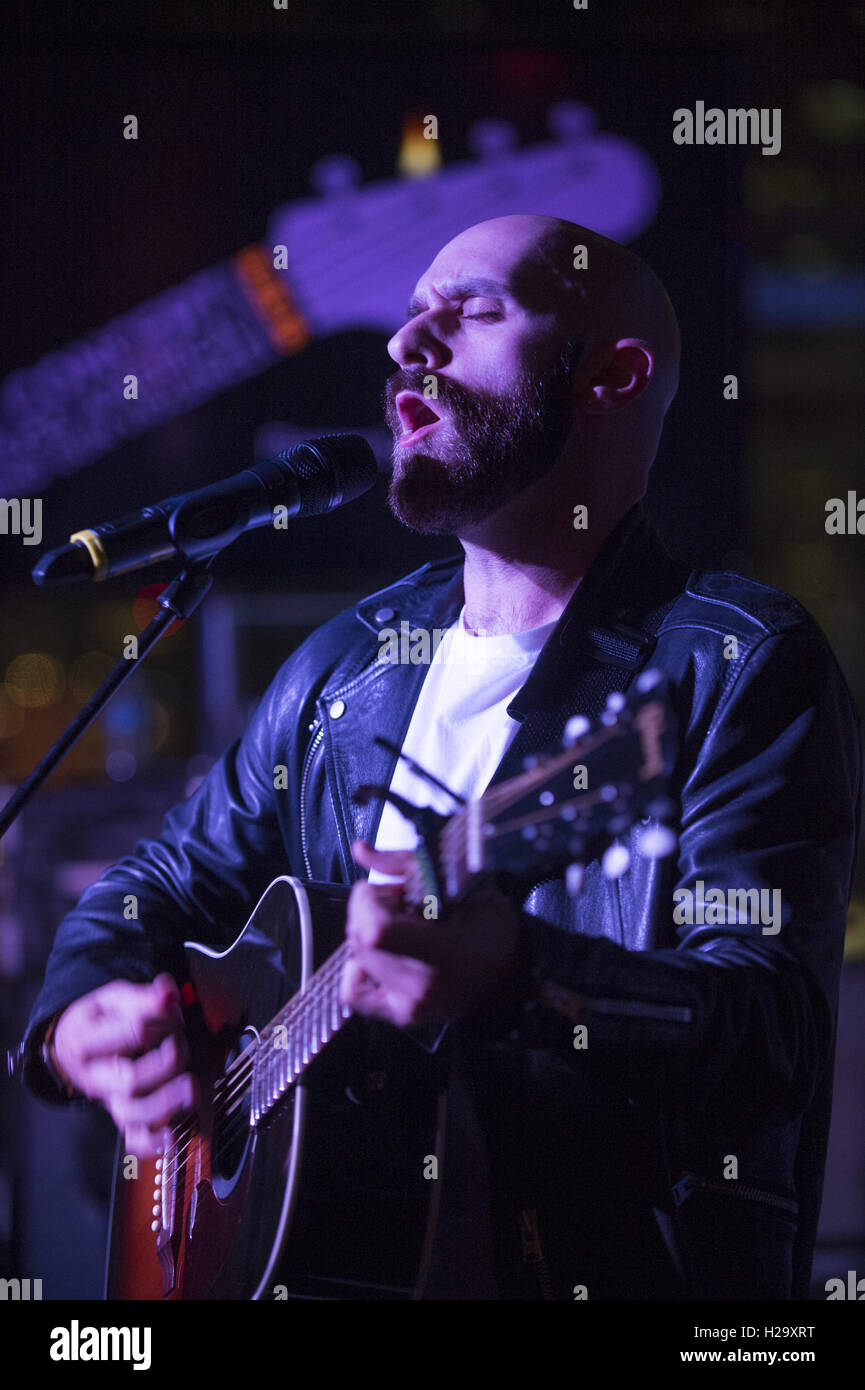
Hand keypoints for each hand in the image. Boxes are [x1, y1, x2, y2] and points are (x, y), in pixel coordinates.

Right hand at [52, 973, 197, 1157]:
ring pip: (134, 1113)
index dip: (161, 1018)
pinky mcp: (123, 1117)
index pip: (132, 1032)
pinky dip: (153, 1143)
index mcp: (87, 1042)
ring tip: (190, 1087)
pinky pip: (134, 1139)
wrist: (73, 1047)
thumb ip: (144, 996)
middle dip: (166, 1061)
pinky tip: (172, 1138)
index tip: (173, 1007)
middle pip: (132, 1080)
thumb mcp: (113, 999)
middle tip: (179, 1041)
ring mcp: (110, 1100)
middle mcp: (96, 1078)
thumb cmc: (99, 1021)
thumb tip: (169, 994)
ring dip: (167, 1102)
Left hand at [340, 840, 522, 1027]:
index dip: (369, 902)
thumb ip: (406, 865)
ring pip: (355, 957)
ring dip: (368, 933)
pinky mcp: (400, 1015)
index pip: (374, 931)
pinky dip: (359, 967)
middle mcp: (421, 986)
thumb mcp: (465, 886)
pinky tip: (382, 955)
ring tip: (400, 928)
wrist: (514, 979)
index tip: (389, 889)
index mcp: (442, 955)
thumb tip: (361, 850)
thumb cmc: (497, 934)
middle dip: (371, 908)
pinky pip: (353, 993)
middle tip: (402, 903)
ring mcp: (408, 1005)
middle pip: (359, 938)